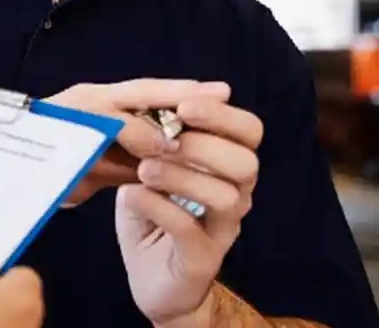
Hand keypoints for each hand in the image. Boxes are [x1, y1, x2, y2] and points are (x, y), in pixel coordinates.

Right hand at [46, 80, 231, 205]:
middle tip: (220, 95)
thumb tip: (176, 155)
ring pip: (121, 108)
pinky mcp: (59, 131)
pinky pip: (100, 133)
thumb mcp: (103, 162)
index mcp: (97, 103)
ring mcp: (71, 113)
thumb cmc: (56, 168)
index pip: (145, 92)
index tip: (221, 93)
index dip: (181, 91)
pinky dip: (130, 140)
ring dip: (158, 118)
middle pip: (139, 90)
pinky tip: (154, 152)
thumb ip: (135, 156)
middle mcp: (86, 100)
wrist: (8, 175)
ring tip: (194, 126)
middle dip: (180, 93)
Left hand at [116, 91, 263, 327]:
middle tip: (166, 137)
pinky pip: (189, 229)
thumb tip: (148, 101)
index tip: (184, 106)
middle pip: (247, 162)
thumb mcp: (148, 167)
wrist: (149, 277)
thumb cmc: (152, 213)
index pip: (248, 132)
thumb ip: (152, 139)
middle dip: (205, 143)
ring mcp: (222, 230)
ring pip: (227, 196)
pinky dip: (157, 205)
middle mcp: (236, 196)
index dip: (222, 115)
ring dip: (182, 176)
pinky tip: (130, 194)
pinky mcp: (201, 259)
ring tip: (144, 169)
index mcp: (226, 166)